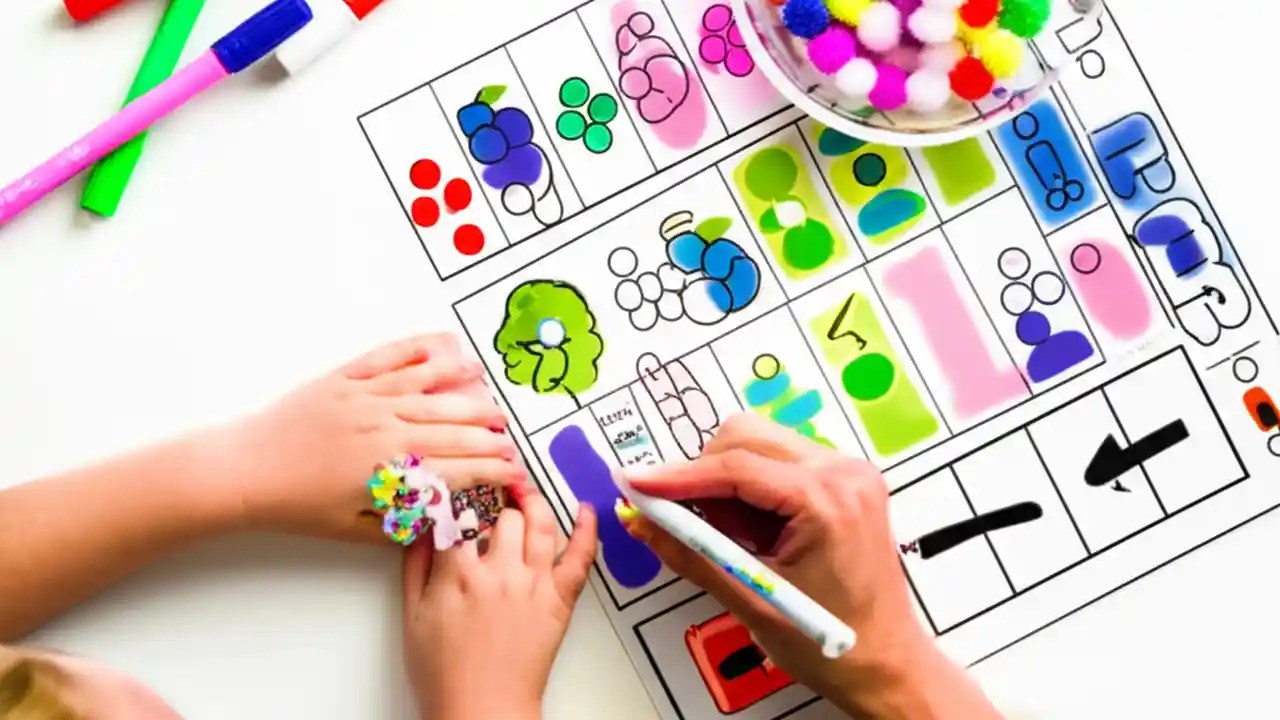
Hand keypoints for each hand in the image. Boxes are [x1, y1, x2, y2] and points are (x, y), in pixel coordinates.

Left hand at [229, 334, 526, 543]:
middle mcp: (386, 427)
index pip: (458, 466)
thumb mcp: (355, 529)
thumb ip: (403, 521)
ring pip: (430, 388)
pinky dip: (421, 350)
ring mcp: (367, 397)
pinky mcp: (346, 378)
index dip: (491, 468)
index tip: (512, 469)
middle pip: (453, 426)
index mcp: (390, 467)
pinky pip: (392, 357)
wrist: (244, 471)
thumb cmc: (296, 505)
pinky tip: (445, 346)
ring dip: (465, 389)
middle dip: (488, 432)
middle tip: (508, 437)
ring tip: (489, 391)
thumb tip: (442, 514)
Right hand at [402, 484, 597, 719]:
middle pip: (503, 515)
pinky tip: (585, 511)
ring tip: (524, 493)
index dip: (456, 495)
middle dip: (495, 500)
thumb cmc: (445, 673)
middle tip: (490, 494)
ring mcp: (533, 584)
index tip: (454, 488)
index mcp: (458, 575)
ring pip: (540, 524)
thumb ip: (414, 567)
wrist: (482, 710)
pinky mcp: (559, 600)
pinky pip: (581, 557)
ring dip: (533, 502)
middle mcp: (499, 573)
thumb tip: (419, 530)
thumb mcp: (412, 616)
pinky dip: (587, 529)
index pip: (458, 514)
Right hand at [619, 414, 1000, 718]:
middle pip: (745, 437)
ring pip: (758, 443)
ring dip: (727, 483)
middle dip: (703, 476)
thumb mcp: (751, 600)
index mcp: (827, 500)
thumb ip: (690, 554)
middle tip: (684, 522)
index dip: (677, 477)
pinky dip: (750, 489)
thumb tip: (644, 521)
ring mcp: (847, 471)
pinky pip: (777, 461)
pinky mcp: (843, 480)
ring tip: (734, 539)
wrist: (884, 662)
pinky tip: (755, 533)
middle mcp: (844, 472)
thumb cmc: (833, 642)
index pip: (735, 467)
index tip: (637, 484)